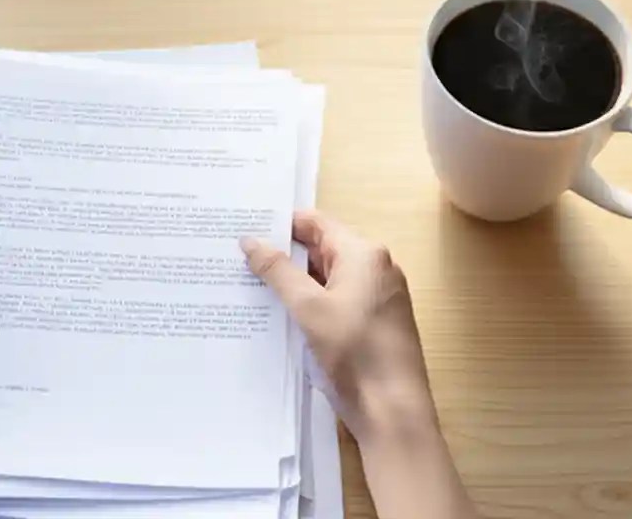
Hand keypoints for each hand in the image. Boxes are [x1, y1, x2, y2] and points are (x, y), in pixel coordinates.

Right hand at [240, 211, 436, 446]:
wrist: (392, 409)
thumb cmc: (354, 351)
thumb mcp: (308, 307)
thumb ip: (277, 270)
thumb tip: (250, 240)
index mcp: (364, 254)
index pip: (316, 223)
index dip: (281, 224)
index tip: (245, 230)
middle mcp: (375, 268)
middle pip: (321, 248)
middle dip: (283, 254)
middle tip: (239, 258)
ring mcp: (376, 296)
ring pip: (327, 276)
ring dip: (293, 281)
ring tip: (250, 284)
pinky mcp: (372, 321)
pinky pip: (335, 299)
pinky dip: (309, 302)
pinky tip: (279, 313)